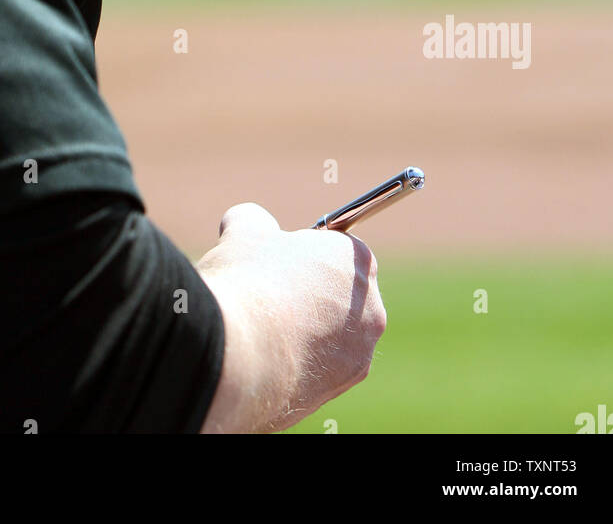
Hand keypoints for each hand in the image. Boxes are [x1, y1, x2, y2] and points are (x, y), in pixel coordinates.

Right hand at [196, 201, 385, 432]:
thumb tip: (249, 221)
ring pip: (330, 337)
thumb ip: (254, 220)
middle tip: (268, 295)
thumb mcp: (245, 231)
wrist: (240, 355)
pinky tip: (266, 357)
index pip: (337, 252)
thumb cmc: (248, 282)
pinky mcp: (336, 391)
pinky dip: (295, 364)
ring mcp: (358, 356)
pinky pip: (317, 370)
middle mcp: (371, 310)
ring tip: (263, 330)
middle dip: (309, 296)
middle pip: (339, 296)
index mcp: (358, 261)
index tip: (278, 263)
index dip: (304, 255)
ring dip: (304, 332)